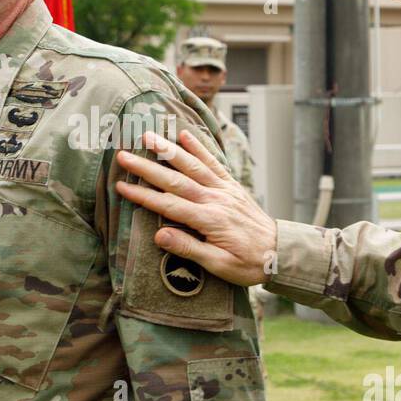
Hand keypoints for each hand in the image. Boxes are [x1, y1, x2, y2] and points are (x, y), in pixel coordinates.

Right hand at [115, 130, 275, 286]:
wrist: (280, 253)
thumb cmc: (248, 263)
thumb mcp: (218, 265)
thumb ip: (189, 249)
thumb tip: (160, 236)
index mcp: (209, 220)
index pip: (168, 205)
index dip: (142, 196)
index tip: (121, 187)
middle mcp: (215, 199)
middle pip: (175, 180)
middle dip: (147, 167)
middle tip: (123, 155)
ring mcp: (224, 190)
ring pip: (192, 165)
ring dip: (168, 150)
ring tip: (148, 136)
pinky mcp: (231, 186)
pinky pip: (213, 162)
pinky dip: (199, 147)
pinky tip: (184, 134)